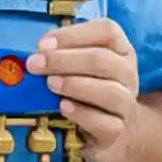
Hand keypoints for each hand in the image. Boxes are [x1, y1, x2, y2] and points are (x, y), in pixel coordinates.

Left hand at [26, 19, 140, 153]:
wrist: (109, 126)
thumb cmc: (85, 84)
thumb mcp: (76, 62)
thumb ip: (61, 51)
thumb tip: (39, 50)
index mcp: (119, 49)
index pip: (107, 31)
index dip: (73, 35)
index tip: (43, 44)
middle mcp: (127, 73)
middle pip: (102, 60)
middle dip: (63, 60)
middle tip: (34, 64)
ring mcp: (126, 103)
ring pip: (110, 92)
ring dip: (75, 85)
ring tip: (50, 84)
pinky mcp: (118, 130)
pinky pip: (106, 123)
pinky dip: (83, 114)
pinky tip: (63, 107)